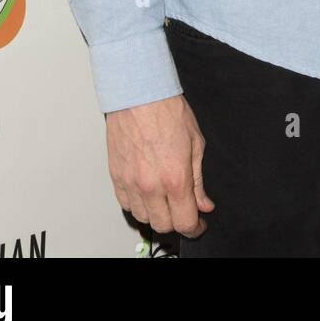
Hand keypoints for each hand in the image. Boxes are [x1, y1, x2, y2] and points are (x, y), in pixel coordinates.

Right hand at [105, 93, 214, 237]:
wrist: (139, 92)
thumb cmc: (167, 110)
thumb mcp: (196, 143)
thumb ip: (198, 180)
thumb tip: (203, 203)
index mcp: (175, 178)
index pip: (184, 223)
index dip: (195, 227)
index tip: (198, 224)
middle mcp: (150, 185)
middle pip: (163, 225)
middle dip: (177, 220)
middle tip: (183, 208)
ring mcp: (130, 182)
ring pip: (143, 218)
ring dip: (156, 213)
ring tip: (164, 197)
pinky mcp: (116, 176)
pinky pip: (125, 204)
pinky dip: (137, 204)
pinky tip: (146, 191)